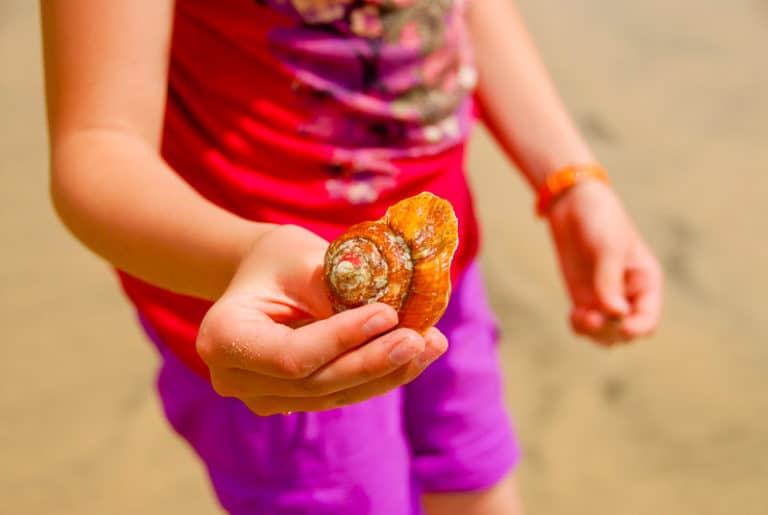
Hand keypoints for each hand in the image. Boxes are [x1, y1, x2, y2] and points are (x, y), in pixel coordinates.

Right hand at [196, 225, 447, 414]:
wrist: (262, 276)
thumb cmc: (276, 258)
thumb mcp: (299, 258)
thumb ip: (334, 290)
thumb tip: (388, 316)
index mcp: (223, 338)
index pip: (291, 355)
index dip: (342, 340)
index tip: (388, 313)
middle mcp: (235, 379)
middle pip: (315, 383)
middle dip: (373, 361)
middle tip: (420, 339)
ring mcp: (263, 396)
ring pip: (334, 394)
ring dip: (387, 372)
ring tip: (431, 344)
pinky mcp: (293, 400)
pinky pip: (341, 393)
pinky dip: (380, 375)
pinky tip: (417, 354)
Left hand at [546, 181, 662, 344]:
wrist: (573, 204)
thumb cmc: (600, 219)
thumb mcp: (608, 247)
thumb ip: (609, 280)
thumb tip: (614, 314)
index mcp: (646, 282)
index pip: (648, 320)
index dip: (636, 327)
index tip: (619, 322)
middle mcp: (628, 295)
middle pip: (626, 333)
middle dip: (610, 332)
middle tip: (591, 317)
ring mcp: (605, 298)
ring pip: (606, 335)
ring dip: (594, 334)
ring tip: (580, 316)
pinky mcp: (583, 297)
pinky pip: (585, 325)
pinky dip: (579, 327)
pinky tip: (573, 315)